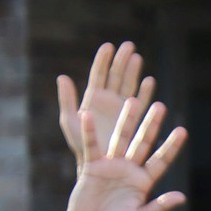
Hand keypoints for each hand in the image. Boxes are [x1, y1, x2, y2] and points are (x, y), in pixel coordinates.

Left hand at [58, 43, 154, 164]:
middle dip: (122, 61)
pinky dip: (145, 92)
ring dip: (134, 72)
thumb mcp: (70, 122)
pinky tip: (149, 82)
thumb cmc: (80, 146)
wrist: (98, 165)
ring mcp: (122, 109)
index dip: (103, 60)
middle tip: (128, 46)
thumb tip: (62, 76)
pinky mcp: (134, 120)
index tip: (109, 46)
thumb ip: (66, 99)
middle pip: (116, 76)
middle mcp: (109, 101)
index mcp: (93, 98)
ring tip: (137, 58)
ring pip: (129, 86)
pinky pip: (142, 103)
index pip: (99, 75)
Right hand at [64, 97, 186, 210]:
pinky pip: (91, 146)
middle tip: (161, 106)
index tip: (182, 130)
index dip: (171, 146)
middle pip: (143, 143)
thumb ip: (159, 207)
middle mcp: (130, 168)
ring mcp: (112, 165)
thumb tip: (182, 197)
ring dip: (127, 121)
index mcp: (144, 181)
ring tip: (133, 101)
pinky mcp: (93, 165)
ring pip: (121, 139)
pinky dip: (90, 132)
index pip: (161, 160)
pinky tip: (88, 115)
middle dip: (152, 125)